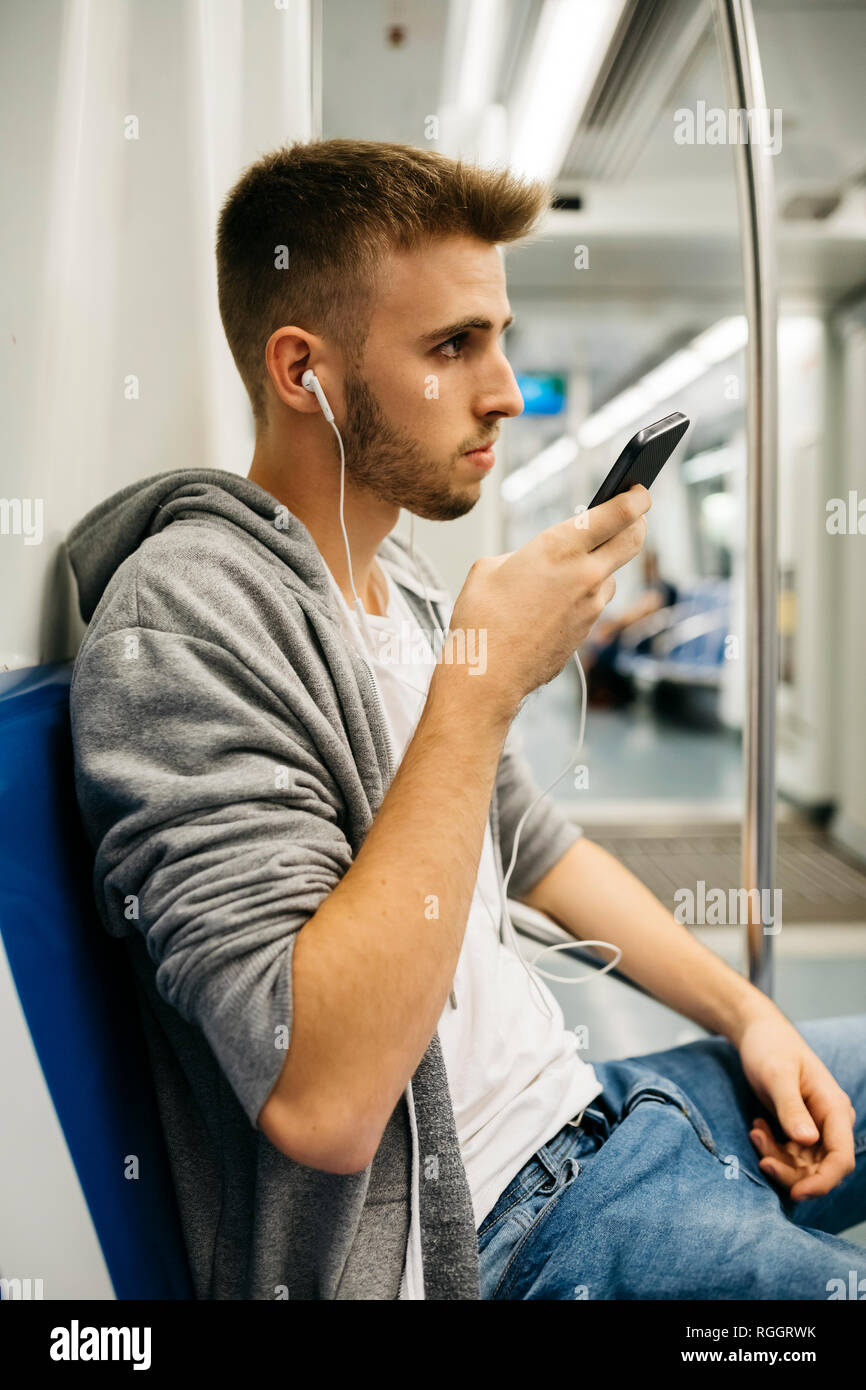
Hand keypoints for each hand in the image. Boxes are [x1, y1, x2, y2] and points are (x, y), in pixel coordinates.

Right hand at [444, 485, 650, 721]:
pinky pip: (595, 603)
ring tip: (571, 569)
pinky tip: (556, 604)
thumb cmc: (481, 622)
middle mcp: (584, 574)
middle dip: (637, 522)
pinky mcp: (588, 631)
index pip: (618, 513)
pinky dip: (584, 596)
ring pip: (612, 574)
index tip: (639, 491)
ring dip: (601, 566)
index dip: (636, 498)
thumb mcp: (488, 568)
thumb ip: (522, 555)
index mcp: (559, 548)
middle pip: (633, 539)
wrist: (487, 675)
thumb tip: (534, 560)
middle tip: (632, 515)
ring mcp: (591, 605)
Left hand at [736, 1007, 855, 1200]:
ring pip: (802, 1164)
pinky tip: (757, 1127)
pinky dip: (772, 1147)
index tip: (796, 1193)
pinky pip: (789, 1153)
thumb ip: (791, 1108)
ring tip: (755, 1131)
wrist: (757, 1033)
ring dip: (777, 1157)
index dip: (823, 1181)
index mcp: (834, 1109)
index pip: (841, 1159)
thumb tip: (809, 1140)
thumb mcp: (777, 1076)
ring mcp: (815, 1127)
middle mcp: (830, 1122)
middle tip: (763, 1160)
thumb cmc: (770, 1047)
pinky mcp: (798, 1128)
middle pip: (821, 1168)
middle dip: (792, 1172)